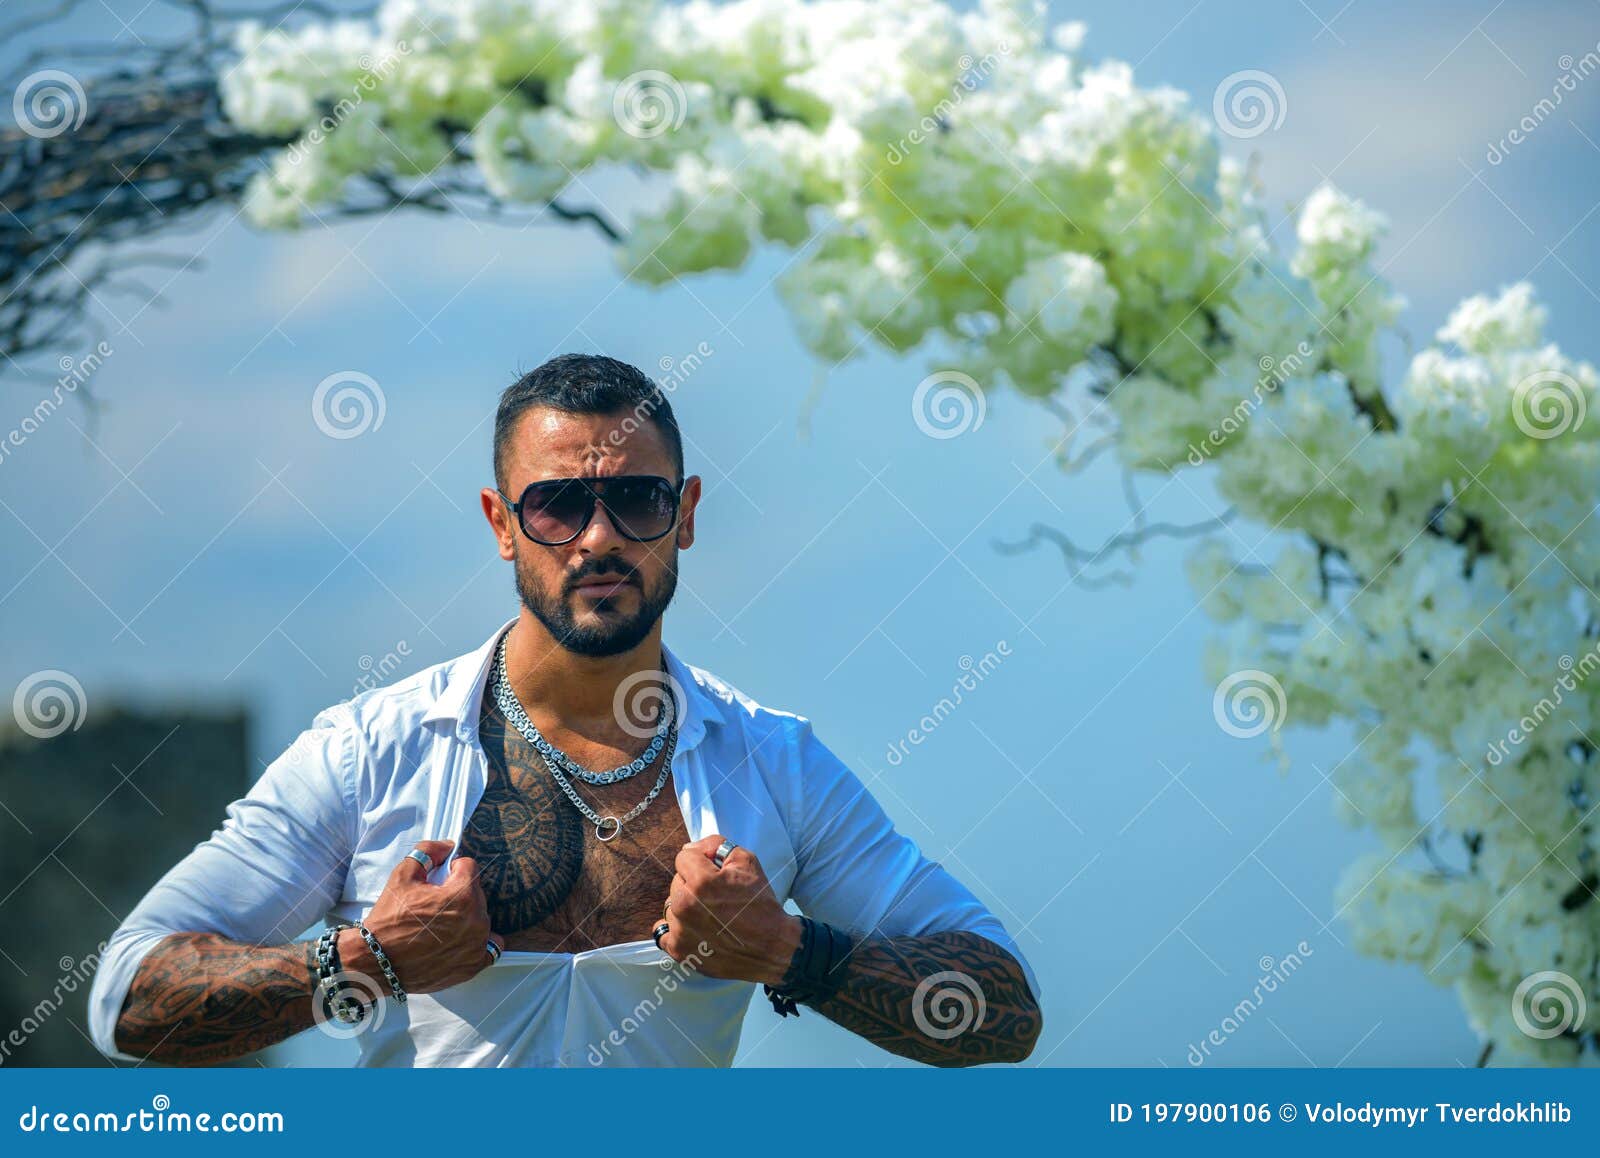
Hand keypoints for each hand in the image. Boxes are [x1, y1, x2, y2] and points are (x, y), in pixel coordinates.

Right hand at [339, 840, 503, 996]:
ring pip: (482, 916)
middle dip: (458, 893)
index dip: (451, 870)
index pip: (469, 867)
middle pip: (476, 892)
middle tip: (434, 905)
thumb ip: (427, 852)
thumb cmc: (388, 920)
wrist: (377, 962)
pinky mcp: (474, 964)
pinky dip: (479, 940)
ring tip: (442, 924)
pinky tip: (461, 939)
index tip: (437, 881)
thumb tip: (447, 846)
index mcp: (462, 896)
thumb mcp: (402, 876)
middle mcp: (476, 920)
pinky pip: (491, 945)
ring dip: (467, 916)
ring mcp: (477, 944)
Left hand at [654, 834, 802, 985]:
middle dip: (693, 882)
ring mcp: (680, 930)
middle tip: (716, 894)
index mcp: (701, 882)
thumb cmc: (761, 905)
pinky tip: (693, 927)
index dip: (701, 860)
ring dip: (686, 905)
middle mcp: (686, 906)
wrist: (771, 947)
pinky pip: (663, 931)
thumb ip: (717, 845)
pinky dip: (676, 928)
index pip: (684, 857)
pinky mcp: (679, 950)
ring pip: (671, 905)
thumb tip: (692, 847)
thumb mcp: (747, 861)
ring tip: (709, 913)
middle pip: (677, 880)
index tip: (715, 871)